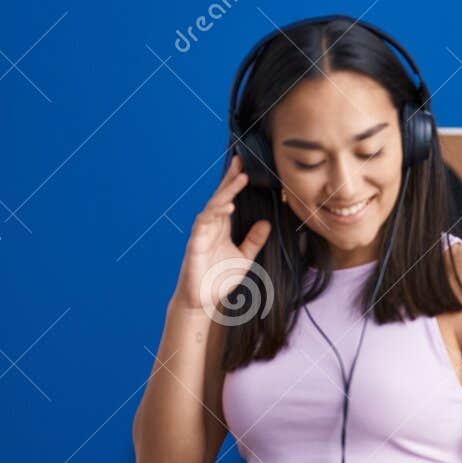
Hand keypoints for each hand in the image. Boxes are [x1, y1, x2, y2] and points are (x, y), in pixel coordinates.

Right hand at [173, 154, 273, 313]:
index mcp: (222, 228)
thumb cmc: (219, 279)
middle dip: (230, 179)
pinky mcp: (195, 244)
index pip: (229, 200)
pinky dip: (215, 213)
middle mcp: (210, 227)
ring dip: (226, 192)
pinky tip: (227, 205)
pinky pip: (203, 224)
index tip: (245, 166)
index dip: (235, 183)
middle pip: (220, 197)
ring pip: (213, 206)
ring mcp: (202, 234)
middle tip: (241, 160)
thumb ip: (254, 241)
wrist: (202, 301)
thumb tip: (266, 223)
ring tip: (240, 178)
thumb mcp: (244, 258)